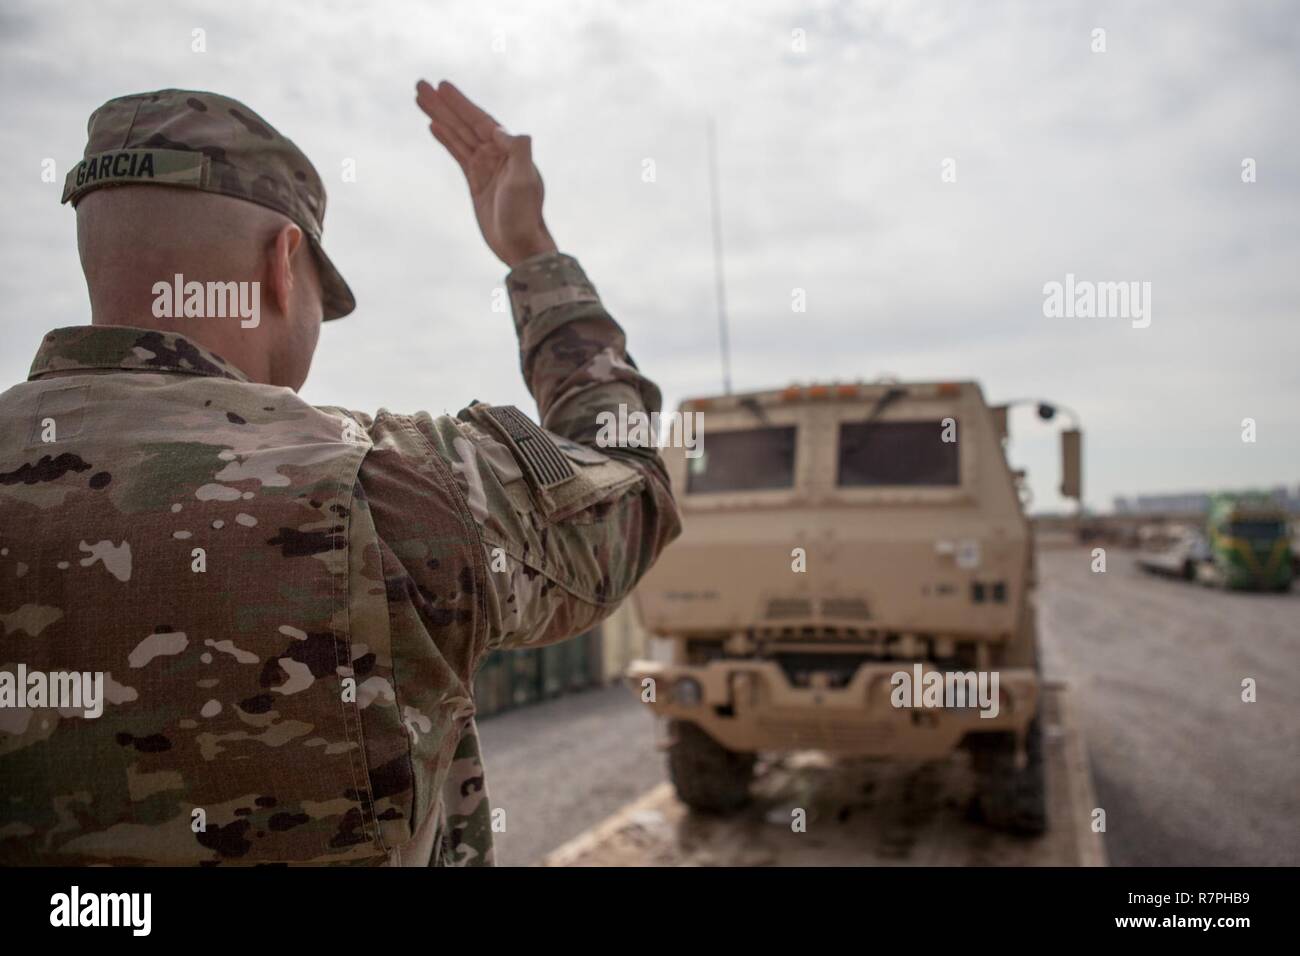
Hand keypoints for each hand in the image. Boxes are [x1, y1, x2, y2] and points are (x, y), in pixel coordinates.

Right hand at [415, 79, 557, 268]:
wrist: (520, 245)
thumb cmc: (525, 215)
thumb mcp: (524, 181)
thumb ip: (519, 152)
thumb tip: (506, 131)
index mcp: (508, 150)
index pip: (480, 120)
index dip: (460, 103)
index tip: (441, 86)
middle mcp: (497, 154)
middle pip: (465, 122)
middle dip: (443, 104)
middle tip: (420, 84)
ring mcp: (485, 167)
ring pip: (458, 135)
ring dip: (440, 116)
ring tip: (420, 98)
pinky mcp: (476, 181)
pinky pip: (458, 153)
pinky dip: (446, 138)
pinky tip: (433, 126)